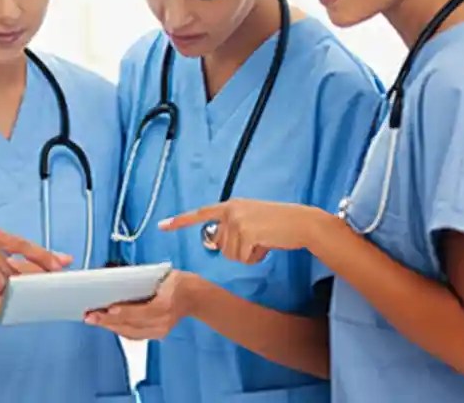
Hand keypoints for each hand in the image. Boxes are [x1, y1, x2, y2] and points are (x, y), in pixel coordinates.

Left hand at [83, 270, 198, 339]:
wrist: (195, 297)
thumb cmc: (177, 282)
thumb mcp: (161, 275)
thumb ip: (141, 280)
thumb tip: (114, 280)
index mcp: (165, 305)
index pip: (141, 312)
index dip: (124, 312)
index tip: (108, 310)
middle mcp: (162, 322)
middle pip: (132, 325)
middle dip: (108, 321)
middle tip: (90, 316)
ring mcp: (160, 331)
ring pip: (130, 333)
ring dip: (110, 327)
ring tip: (93, 320)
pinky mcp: (157, 334)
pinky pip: (134, 335)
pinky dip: (119, 329)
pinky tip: (107, 324)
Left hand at [158, 199, 324, 264]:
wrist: (301, 223)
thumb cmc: (279, 225)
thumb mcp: (251, 220)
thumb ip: (233, 228)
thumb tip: (218, 244)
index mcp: (230, 206)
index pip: (201, 214)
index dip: (180, 221)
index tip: (162, 226)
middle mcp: (231, 211)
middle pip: (220, 245)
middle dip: (238, 249)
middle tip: (258, 240)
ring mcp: (238, 221)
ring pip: (231, 254)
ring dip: (248, 254)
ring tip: (264, 241)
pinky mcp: (246, 232)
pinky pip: (243, 258)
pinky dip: (255, 257)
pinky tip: (267, 245)